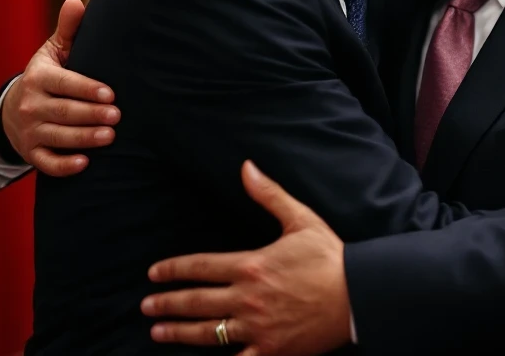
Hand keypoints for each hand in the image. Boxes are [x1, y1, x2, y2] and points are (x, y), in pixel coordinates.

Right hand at [1, 0, 118, 175]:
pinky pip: (46, 163)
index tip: (109, 93)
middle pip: (64, 111)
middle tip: (117, 116)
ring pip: (58, 137)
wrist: (15, 108)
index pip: (63, 83)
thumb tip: (77, 1)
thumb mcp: (54, 52)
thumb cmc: (48, 75)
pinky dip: (64, 166)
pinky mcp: (32, 153)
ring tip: (110, 137)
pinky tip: (85, 163)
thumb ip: (68, 30)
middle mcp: (32, 104)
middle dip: (91, 115)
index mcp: (39, 77)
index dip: (86, 88)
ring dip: (84, 139)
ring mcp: (30, 131)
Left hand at [143, 161, 350, 355]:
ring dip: (179, 333)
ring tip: (158, 332)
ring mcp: (257, 328)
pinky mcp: (270, 350)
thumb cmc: (330, 256)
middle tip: (146, 306)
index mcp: (251, 265)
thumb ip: (268, 194)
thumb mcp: (300, 219)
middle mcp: (247, 298)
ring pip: (208, 333)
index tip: (153, 273)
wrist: (358, 295)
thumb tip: (246, 167)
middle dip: (167, 303)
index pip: (201, 267)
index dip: (173, 269)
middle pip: (196, 302)